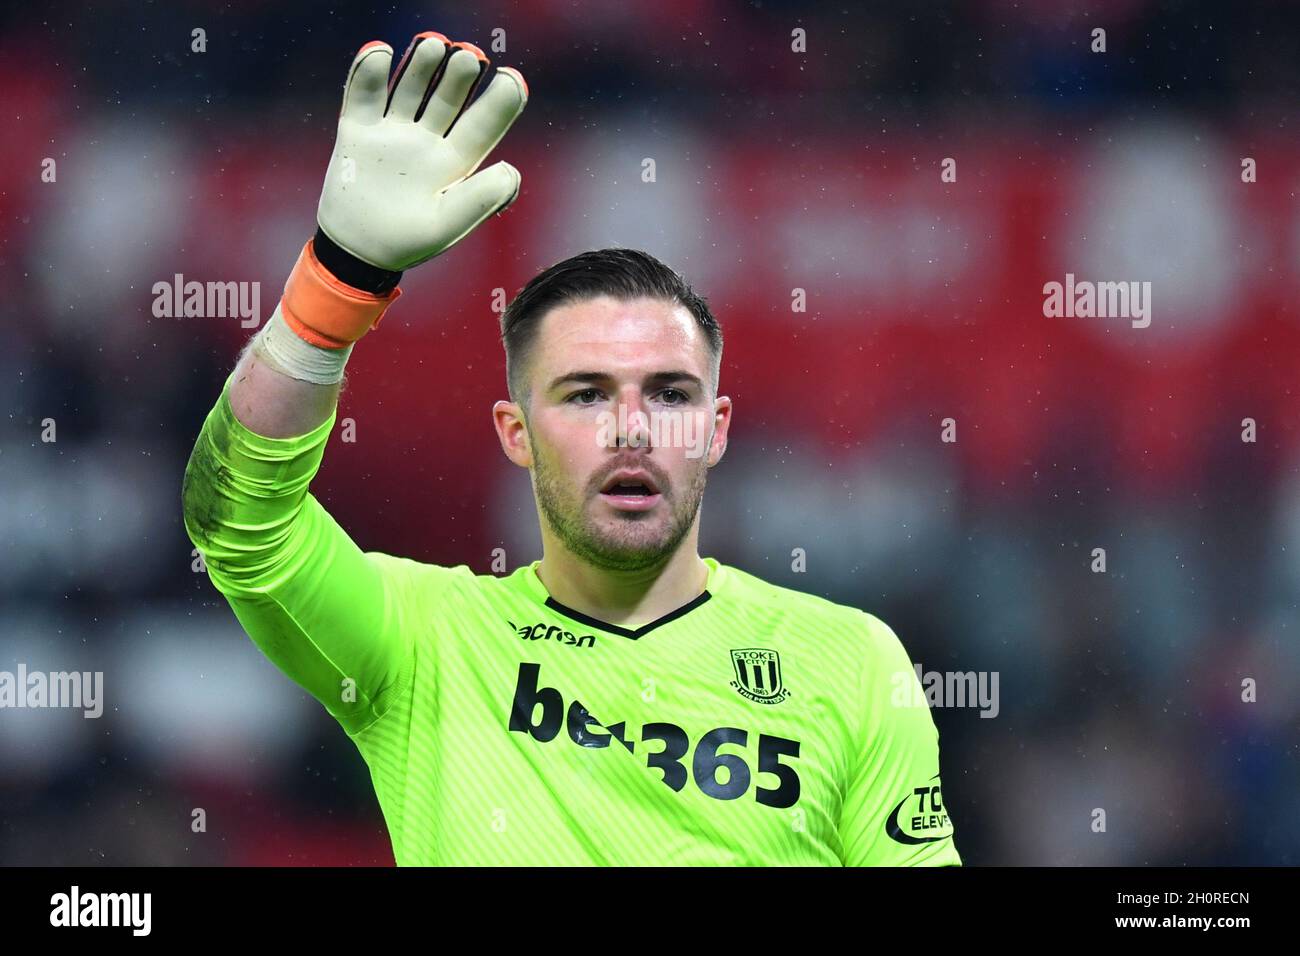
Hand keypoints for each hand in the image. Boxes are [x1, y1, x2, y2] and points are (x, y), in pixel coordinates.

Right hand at [316, 32, 527, 271]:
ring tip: (434, 46)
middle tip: (468, 58)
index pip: (482, 126)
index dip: (500, 103)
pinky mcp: (357, 132)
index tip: (513, 79)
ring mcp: (392, 134)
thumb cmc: (407, 243)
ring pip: (409, 90)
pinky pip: (362, 96)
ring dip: (420, 67)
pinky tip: (381, 52)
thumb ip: (479, 199)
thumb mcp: (447, 226)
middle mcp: (426, 143)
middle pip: (446, 100)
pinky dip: (368, 72)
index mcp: (454, 164)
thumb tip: (510, 170)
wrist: (355, 253)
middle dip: (458, 78)